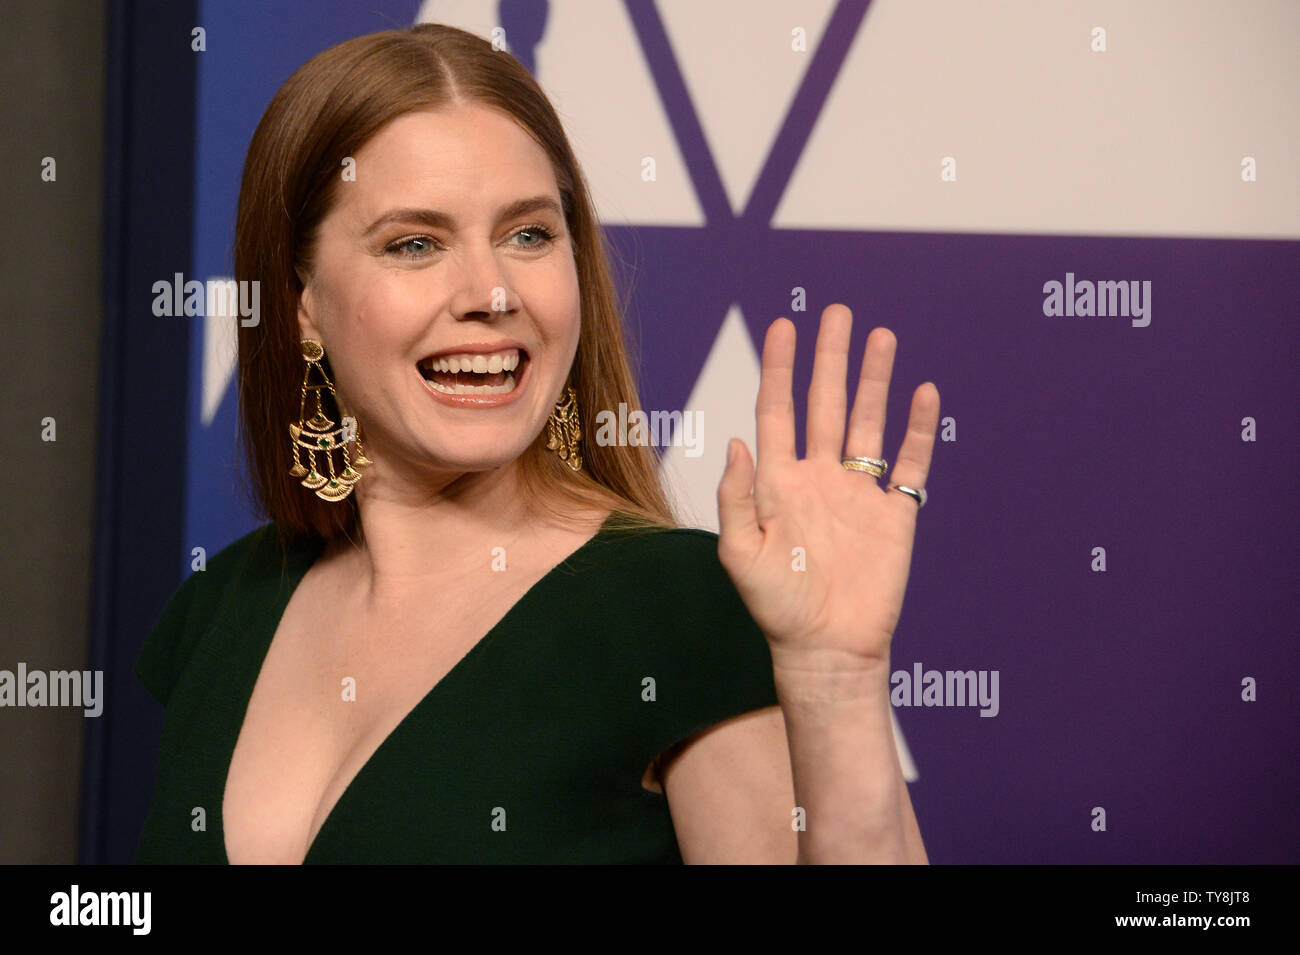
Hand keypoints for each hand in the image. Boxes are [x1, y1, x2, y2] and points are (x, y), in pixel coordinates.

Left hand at [716, 304, 938, 678]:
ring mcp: (858, 494)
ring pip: (868, 424)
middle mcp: (819, 479)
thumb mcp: (740, 554)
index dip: (780, 369)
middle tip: (837, 313)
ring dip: (875, 381)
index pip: (778, 411)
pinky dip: (919, 431)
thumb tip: (737, 441)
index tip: (784, 326)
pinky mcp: (894, 516)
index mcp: (779, 483)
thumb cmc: (777, 608)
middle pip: (826, 404)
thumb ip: (736, 497)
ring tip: (881, 337)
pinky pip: (910, 466)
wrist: (827, 650)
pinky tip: (924, 395)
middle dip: (830, 359)